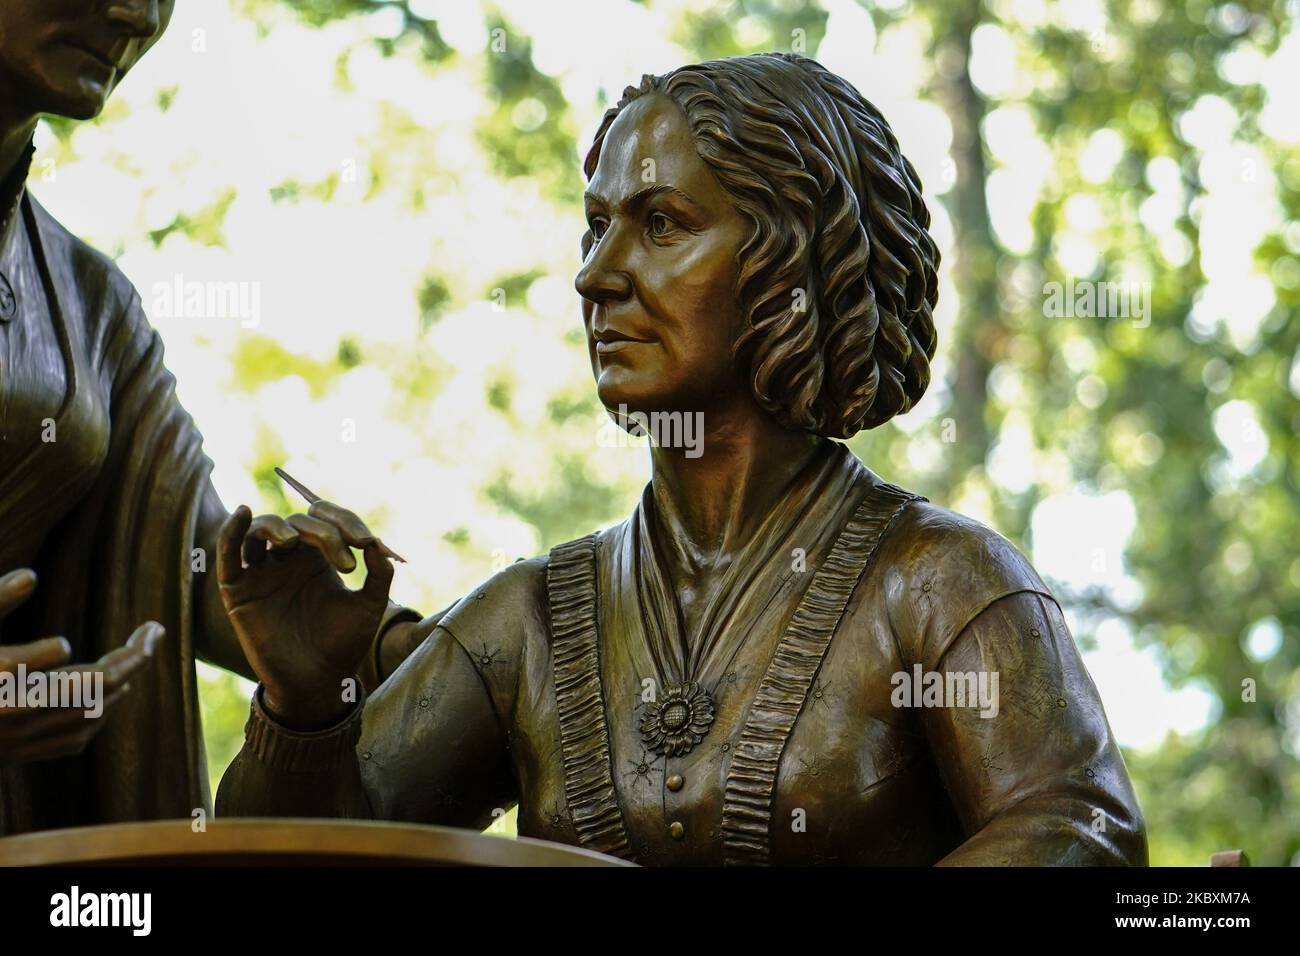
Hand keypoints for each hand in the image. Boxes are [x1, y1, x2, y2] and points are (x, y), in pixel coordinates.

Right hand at [0, 568, 164, 764]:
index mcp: (3, 683)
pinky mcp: (14, 756)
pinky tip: (105, 700)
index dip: (128, 649)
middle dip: (131, 661)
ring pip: (89, 719)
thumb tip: (30, 576)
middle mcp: (15, 717)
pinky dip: (97, 718)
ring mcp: (16, 741)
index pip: (88, 667)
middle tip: (152, 635)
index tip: (152, 627)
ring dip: (118, 688)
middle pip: (97, 693)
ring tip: (134, 658)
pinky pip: (72, 740)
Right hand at [217, 501, 396, 728]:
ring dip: (277, 526)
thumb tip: (377, 541)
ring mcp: (263, 572)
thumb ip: (379, 573)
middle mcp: (289, 559)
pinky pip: (228, 553)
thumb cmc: (343, 643)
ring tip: (294, 542)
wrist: (318, 681)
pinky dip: (232, 530)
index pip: (325, 520)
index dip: (344, 521)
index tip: (366, 542)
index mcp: (319, 557)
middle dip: (324, 534)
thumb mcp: (370, 606)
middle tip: (348, 564)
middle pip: (299, 523)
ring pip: (262, 529)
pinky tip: (244, 513)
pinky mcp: (239, 590)